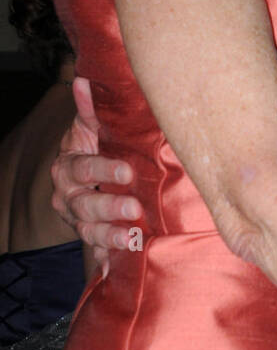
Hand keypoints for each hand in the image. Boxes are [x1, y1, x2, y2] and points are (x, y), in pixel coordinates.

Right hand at [50, 76, 141, 264]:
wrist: (96, 174)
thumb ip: (92, 109)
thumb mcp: (96, 127)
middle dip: (108, 207)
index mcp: (68, 167)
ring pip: (88, 232)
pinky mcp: (93, 239)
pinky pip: (97, 254)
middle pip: (83, 206)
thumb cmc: (102, 144)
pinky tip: (118, 270)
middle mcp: (68, 197)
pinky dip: (108, 263)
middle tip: (134, 209)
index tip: (128, 172)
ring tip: (132, 239)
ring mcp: (79, 222)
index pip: (82, 169)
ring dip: (110, 237)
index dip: (103, 171)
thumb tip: (84, 79)